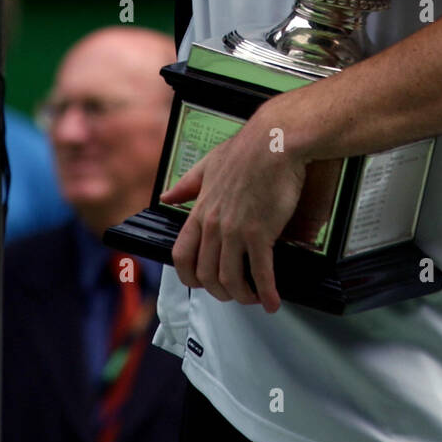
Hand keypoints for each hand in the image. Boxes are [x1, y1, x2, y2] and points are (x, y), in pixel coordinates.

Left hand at [160, 105, 309, 312]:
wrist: (275, 141)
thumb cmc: (247, 149)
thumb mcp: (209, 164)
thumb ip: (187, 184)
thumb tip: (166, 195)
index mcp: (201, 211)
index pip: (182, 255)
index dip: (189, 277)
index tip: (202, 284)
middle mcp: (214, 225)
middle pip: (206, 274)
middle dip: (220, 292)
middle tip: (235, 293)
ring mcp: (236, 230)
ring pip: (230, 279)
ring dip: (243, 296)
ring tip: (255, 298)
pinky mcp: (261, 232)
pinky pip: (261, 272)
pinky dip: (267, 292)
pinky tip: (274, 300)